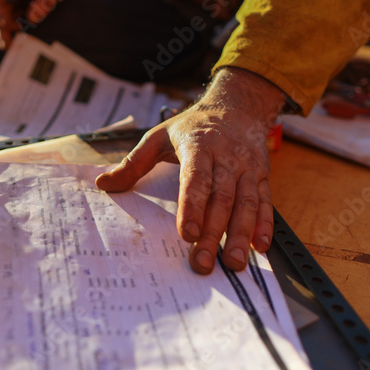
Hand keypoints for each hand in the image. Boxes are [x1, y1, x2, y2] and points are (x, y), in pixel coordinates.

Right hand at [0, 0, 84, 49]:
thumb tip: (31, 18)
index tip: (4, 24)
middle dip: (0, 26)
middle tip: (5, 44)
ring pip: (3, 15)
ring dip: (5, 30)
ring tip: (10, 46)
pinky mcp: (21, 6)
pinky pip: (13, 18)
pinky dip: (13, 29)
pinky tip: (16, 41)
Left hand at [96, 68, 286, 274]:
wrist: (238, 106)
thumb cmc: (194, 126)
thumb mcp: (159, 136)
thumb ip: (133, 163)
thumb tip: (104, 184)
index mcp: (199, 146)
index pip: (196, 179)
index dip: (192, 207)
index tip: (187, 234)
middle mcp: (227, 157)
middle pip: (221, 198)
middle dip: (213, 233)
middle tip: (202, 262)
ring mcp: (247, 167)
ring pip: (246, 203)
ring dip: (241, 235)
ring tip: (234, 264)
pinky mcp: (262, 175)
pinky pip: (266, 202)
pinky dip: (265, 225)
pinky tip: (261, 248)